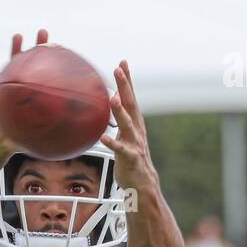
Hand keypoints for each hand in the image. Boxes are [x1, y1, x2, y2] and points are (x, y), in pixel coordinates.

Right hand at [0, 28, 49, 163]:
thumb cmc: (18, 140)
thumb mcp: (39, 138)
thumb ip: (55, 134)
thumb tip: (79, 144)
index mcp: (32, 94)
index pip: (45, 73)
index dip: (53, 60)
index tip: (62, 47)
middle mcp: (21, 87)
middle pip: (31, 62)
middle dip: (37, 46)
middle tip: (44, 32)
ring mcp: (7, 87)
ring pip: (11, 63)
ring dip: (14, 49)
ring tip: (18, 35)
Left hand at [100, 60, 157, 193]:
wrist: (143, 184)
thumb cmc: (131, 160)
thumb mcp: (125, 136)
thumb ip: (119, 120)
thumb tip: (111, 103)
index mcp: (135, 123)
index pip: (131, 97)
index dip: (127, 80)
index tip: (122, 62)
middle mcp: (137, 129)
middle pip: (131, 104)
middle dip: (125, 86)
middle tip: (119, 68)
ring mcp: (134, 143)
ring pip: (127, 124)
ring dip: (120, 111)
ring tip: (113, 98)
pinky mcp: (130, 158)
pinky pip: (120, 150)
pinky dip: (112, 143)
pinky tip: (103, 137)